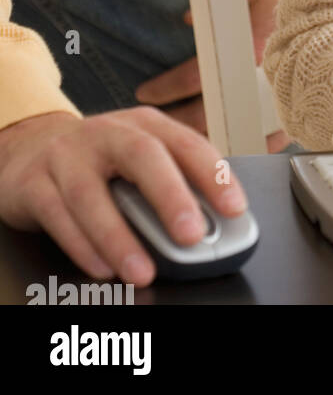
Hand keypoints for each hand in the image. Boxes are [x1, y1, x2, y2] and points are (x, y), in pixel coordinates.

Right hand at [0, 107, 248, 285]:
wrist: (31, 146)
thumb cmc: (99, 158)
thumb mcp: (138, 158)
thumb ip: (174, 182)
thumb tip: (215, 224)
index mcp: (144, 125)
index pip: (187, 144)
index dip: (214, 175)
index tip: (235, 208)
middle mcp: (107, 134)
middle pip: (142, 157)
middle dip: (171, 196)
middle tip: (192, 235)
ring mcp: (67, 156)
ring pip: (91, 194)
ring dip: (119, 237)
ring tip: (143, 271)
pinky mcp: (34, 183)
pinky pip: (58, 216)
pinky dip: (82, 247)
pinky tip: (103, 269)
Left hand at [134, 0, 288, 151]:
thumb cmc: (300, 9)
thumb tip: (190, 18)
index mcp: (246, 52)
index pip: (195, 76)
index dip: (166, 87)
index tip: (145, 92)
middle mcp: (258, 82)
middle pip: (205, 115)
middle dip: (175, 122)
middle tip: (156, 126)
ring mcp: (275, 105)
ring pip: (228, 133)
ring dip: (203, 138)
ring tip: (181, 143)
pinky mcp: (292, 120)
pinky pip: (261, 145)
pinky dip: (241, 149)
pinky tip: (223, 151)